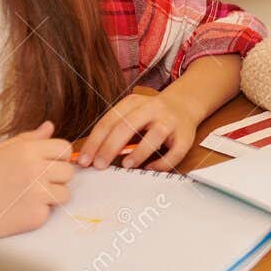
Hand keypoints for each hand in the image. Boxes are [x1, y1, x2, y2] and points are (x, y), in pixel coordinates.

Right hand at [0, 121, 73, 236]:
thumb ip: (28, 139)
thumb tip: (50, 126)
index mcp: (28, 150)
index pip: (65, 148)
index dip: (57, 157)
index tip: (45, 164)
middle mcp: (36, 170)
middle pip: (69, 172)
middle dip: (56, 178)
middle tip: (33, 183)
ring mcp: (38, 194)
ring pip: (65, 194)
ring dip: (51, 197)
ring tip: (26, 197)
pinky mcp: (35, 217)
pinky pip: (49, 213)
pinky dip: (37, 213)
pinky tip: (16, 211)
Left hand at [78, 89, 201, 170]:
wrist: (184, 105)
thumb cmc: (151, 115)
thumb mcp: (131, 113)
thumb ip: (115, 129)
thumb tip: (93, 154)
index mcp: (134, 102)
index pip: (110, 121)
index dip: (95, 141)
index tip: (85, 159)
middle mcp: (152, 109)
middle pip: (128, 126)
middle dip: (110, 147)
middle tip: (99, 165)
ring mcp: (170, 122)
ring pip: (154, 136)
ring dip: (139, 152)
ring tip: (126, 165)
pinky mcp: (185, 136)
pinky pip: (175, 152)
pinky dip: (162, 163)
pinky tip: (150, 168)